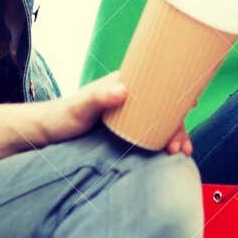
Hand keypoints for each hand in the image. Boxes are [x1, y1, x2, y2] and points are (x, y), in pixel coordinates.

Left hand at [37, 73, 193, 156]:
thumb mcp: (80, 107)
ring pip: (161, 123)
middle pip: (165, 108)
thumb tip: (122, 90)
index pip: (160, 85)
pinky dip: (164, 143)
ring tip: (180, 153)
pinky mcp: (127, 132)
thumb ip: (98, 98)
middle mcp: (132, 98)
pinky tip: (171, 153)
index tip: (189, 108)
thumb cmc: (62, 116)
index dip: (177, 96)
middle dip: (179, 125)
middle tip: (180, 146)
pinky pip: (152, 134)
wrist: (48, 134)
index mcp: (126, 83)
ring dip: (175, 136)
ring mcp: (131, 116)